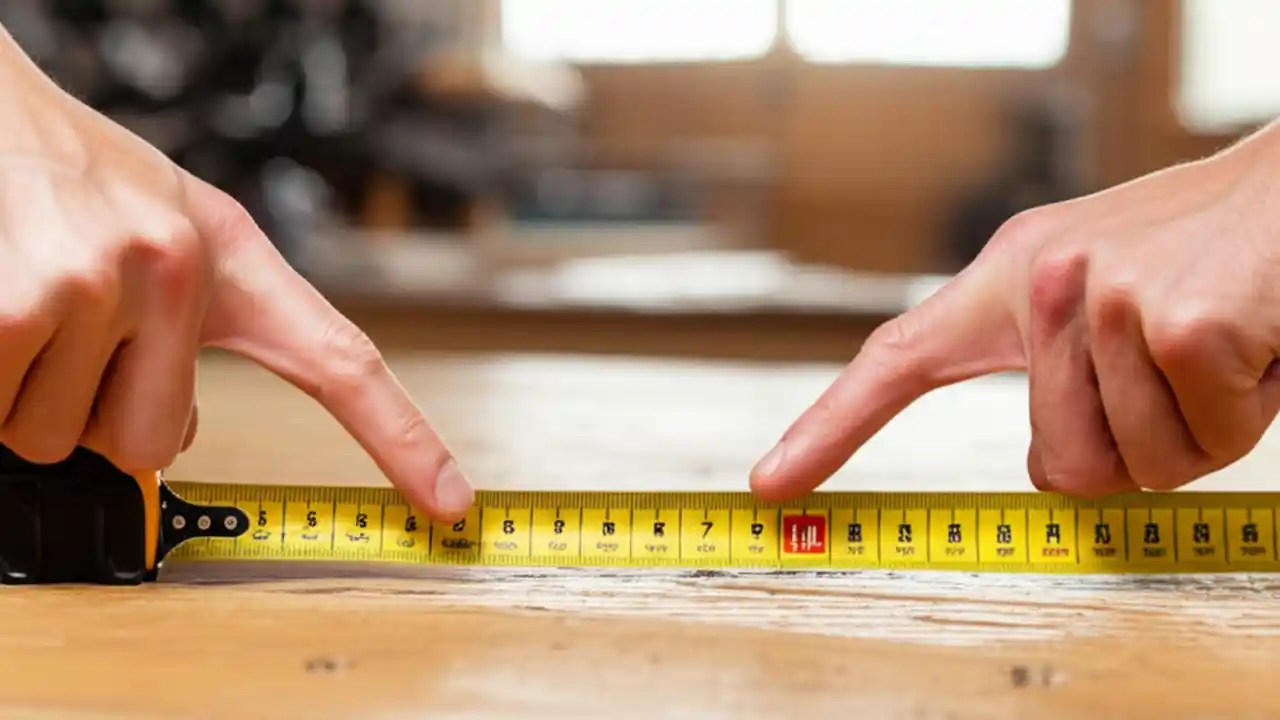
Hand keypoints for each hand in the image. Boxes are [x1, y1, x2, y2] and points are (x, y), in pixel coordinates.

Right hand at [0, 30, 472, 520]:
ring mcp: (99, 288)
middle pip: (150, 446)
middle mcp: (179, 271)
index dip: (404, 440)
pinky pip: (2, 417)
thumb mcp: (180, 238)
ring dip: (36, 395)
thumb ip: (195, 336)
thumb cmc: (87, 184)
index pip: (342, 362)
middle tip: (81, 339)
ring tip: (35, 306)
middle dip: (105, 416)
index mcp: (237, 262)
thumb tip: (165, 444)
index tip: (453, 504)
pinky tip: (2, 309)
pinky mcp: (14, 310)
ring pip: (59, 439)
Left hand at [751, 121, 1279, 498]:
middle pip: (1063, 470)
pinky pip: (1209, 440)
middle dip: (1140, 451)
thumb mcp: (1101, 308)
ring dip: (1200, 430)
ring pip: (1139, 467)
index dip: (828, 430)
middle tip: (1184, 376)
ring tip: (1223, 346)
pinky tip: (1260, 340)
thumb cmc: (1203, 258)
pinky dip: (1251, 412)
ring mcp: (1100, 299)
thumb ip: (1060, 382)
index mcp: (1005, 282)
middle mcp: (1037, 282)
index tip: (769, 484)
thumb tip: (1053, 477)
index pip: (896, 360)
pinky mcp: (1175, 323)